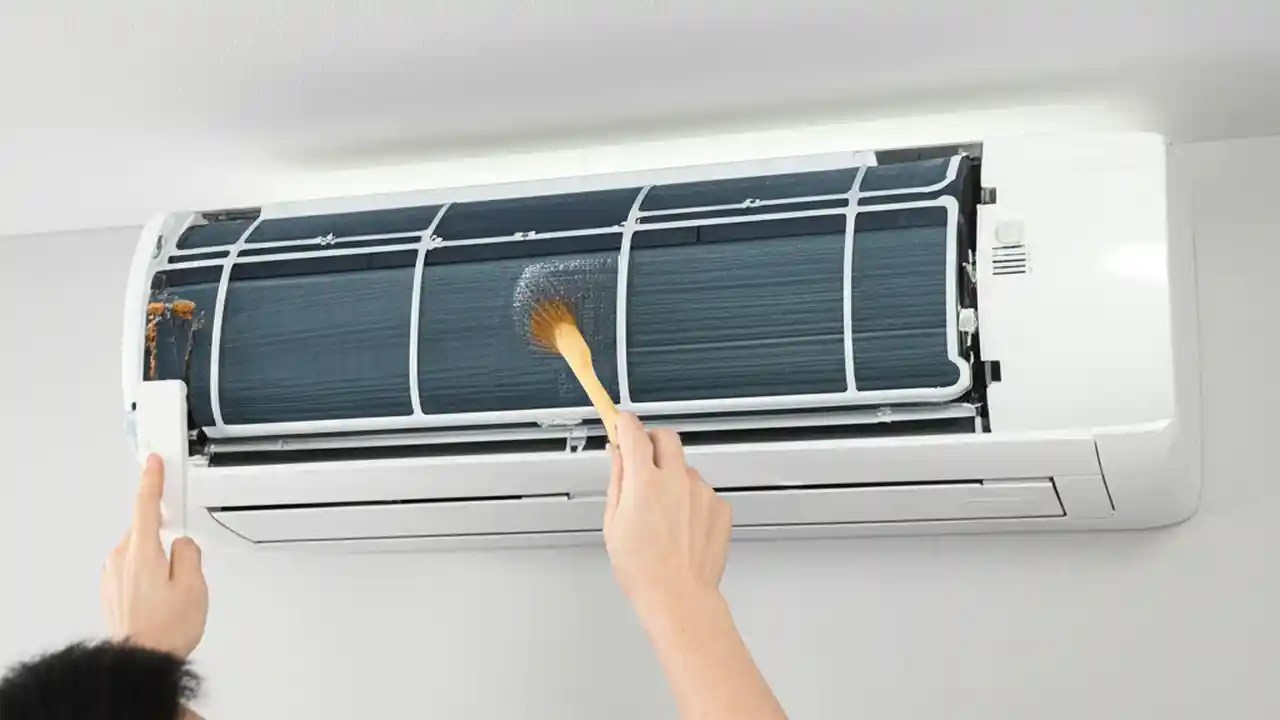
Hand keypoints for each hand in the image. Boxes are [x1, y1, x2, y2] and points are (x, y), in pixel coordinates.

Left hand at [101, 455, 207, 657]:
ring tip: (173, 592)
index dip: (152, 480)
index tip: (153, 462)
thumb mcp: (194, 586)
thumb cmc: (166, 628)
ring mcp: (112, 575)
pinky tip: (159, 598)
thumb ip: (190, 554)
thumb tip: (183, 544)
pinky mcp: (110, 590)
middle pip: (146, 531)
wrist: (140, 661)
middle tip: (184, 568)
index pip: (146, 505)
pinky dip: (146, 576)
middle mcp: (121, 559)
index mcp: (143, 552)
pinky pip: (132, 570)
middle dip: (166, 540)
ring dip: (156, 561)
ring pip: (140, 552)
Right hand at [604, 413, 732, 614]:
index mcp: (645, 482)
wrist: (679, 596)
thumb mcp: (614, 522)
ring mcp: (703, 492)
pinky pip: (703, 492)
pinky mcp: (720, 506)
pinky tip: (682, 527)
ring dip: (673, 478)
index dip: (625, 423)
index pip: (634, 433)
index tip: (621, 421)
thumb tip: (618, 454)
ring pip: (685, 468)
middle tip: (643, 460)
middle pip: (667, 438)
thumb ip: (618, 480)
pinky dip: (692, 501)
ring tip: (663, 515)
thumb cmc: (643, 569)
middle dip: (653, 441)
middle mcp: (677, 480)